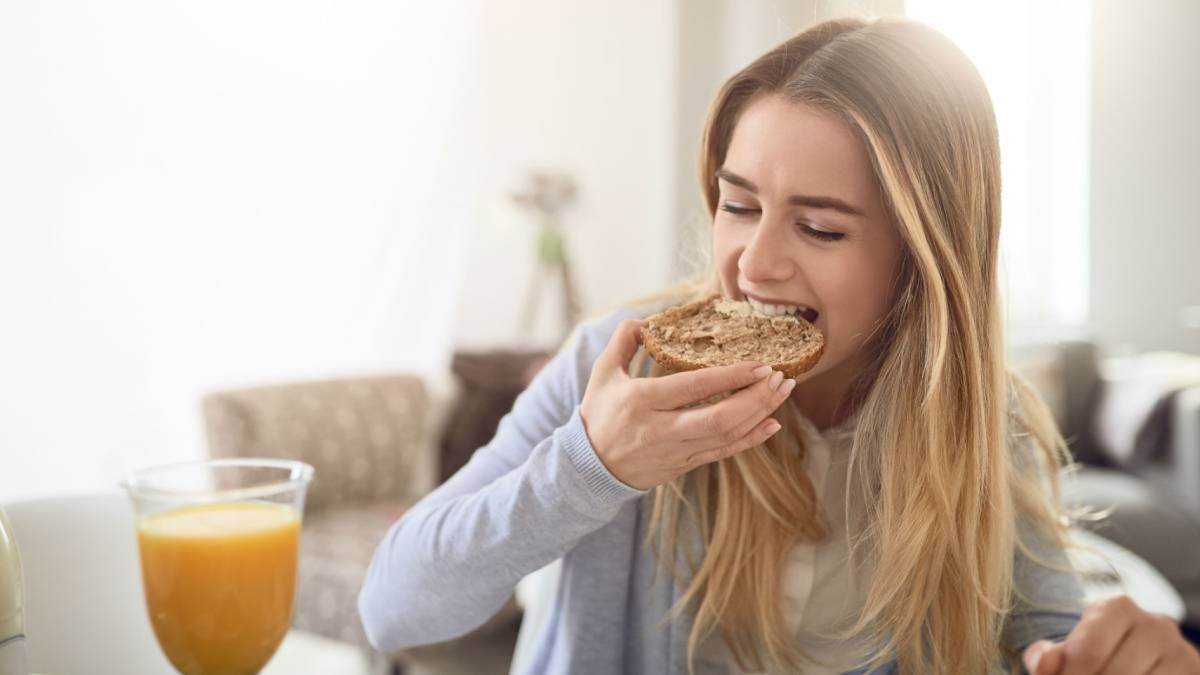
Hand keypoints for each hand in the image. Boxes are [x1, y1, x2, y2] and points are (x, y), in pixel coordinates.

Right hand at [578, 319, 793, 489]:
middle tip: (781, 378)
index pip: (694, 387)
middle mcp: (660, 429)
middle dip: (756, 398)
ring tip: (782, 393)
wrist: (590, 466)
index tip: (760, 364)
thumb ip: (624, 340)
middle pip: (719, 418)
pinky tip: (771, 424)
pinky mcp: (683, 466)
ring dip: (759, 414)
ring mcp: (674, 452)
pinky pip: (723, 453)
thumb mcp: (602, 372)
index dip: (731, 376)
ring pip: (726, 436)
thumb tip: (647, 320)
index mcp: (641, 400)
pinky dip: (750, 440)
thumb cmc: (599, 413)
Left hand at [1023, 596, 1199, 673]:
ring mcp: (1181, 652)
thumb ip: (1048, 656)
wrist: (1137, 654)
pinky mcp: (1193, 672)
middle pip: (1115, 674)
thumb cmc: (1095, 652)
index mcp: (1117, 607)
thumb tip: (1041, 663)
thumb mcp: (1069, 649)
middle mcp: (1155, 625)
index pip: (1087, 650)